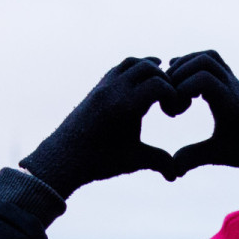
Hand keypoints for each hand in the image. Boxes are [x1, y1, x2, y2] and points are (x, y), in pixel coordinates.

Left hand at [20, 57, 180, 196]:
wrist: (62, 158)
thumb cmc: (98, 161)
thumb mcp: (133, 161)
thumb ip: (159, 162)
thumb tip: (177, 175)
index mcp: (124, 106)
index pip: (159, 84)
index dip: (174, 95)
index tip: (172, 113)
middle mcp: (113, 90)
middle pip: (148, 67)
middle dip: (165, 80)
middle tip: (169, 99)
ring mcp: (103, 85)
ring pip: (132, 63)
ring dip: (149, 70)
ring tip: (161, 84)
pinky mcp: (97, 87)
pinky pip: (119, 68)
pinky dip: (134, 70)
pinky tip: (141, 85)